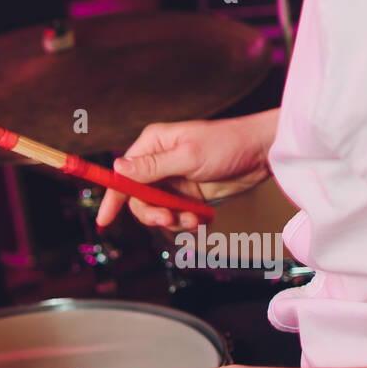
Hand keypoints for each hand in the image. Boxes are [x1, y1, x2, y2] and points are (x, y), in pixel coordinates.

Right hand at [96, 111, 278, 231]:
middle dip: (152, 213)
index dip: (112, 198)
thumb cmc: (228, 144)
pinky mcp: (187, 195)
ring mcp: (173, 181)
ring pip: (156, 211)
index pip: (123, 175)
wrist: (262, 154)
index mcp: (153, 146)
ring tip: (192, 220)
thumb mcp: (188, 156)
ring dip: (172, 220)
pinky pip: (175, 216)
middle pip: (138, 200)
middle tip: (168, 219)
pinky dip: (184, 223)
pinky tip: (199, 220)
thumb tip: (118, 168)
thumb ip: (152, 166)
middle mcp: (158, 164)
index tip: (104, 220)